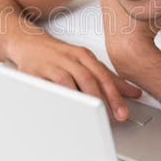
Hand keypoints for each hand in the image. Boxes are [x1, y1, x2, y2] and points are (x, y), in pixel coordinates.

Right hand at [6, 31, 141, 120]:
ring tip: (89, 118)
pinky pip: (46, 87)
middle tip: (111, 118)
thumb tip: (133, 93)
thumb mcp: (86, 62)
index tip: (122, 112)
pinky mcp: (33, 73)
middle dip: (102, 100)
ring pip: (68, 82)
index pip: (103, 76)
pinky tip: (63, 110)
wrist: (27, 42)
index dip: (114, 95)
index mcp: (83, 55)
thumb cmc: (58, 55)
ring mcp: (51, 64)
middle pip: (88, 79)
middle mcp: (69, 58)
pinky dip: (55, 99)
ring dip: (79, 100)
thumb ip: (109, 78)